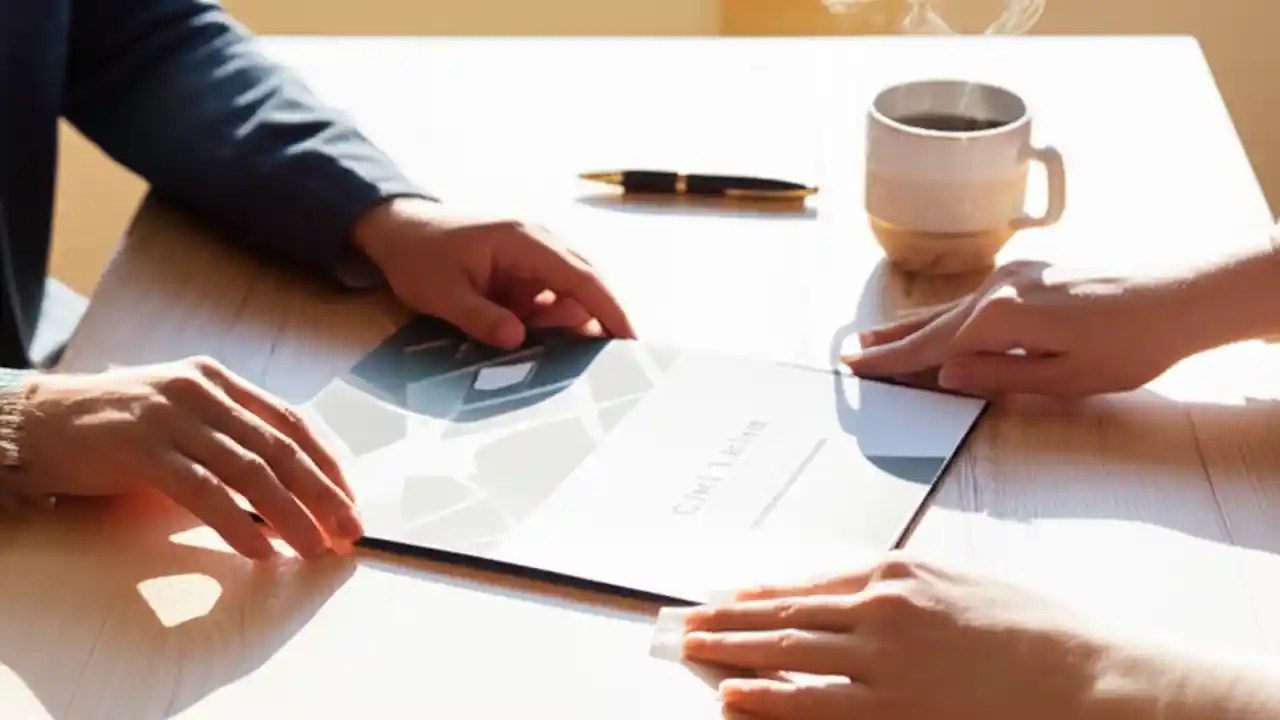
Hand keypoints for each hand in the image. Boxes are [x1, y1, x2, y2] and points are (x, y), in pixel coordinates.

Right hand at [12, 357, 362, 559]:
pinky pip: (205, 490)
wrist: (37, 419)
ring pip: (250, 470)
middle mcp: (203, 391)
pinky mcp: (143, 449)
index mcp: (219, 380)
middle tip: (350, 528)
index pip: (292, 421)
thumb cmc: (116, 426)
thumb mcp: (183, 416)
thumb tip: (285, 490)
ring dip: (290, 514)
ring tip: (315, 547)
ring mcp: (174, 417)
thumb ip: (230, 437)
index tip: (350, 497)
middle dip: (322, 492)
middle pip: (280, 447)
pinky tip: (260, 549)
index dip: (327, 462)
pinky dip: (238, 523)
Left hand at [352, 197, 635, 349]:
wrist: (399, 229)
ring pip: (574, 294)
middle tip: (613, 364)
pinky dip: (555, 323)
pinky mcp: (528, 271)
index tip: (630, 340)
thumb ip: (478, 316)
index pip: (582, 277)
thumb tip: (518, 340)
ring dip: (572, 327)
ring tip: (569, 363)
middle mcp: (540, 243)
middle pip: (590, 283)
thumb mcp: (440, 292)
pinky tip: (548, 349)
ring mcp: (536, 256)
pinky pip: (555, 298)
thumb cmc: (418, 256)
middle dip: (604, 322)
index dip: (609, 309)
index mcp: (523, 241)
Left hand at [676, 555, 1113, 719]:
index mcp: (900, 574)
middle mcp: (880, 608)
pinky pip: (814, 701)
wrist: (1084, 676)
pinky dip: (768, 696)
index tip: (729, 595)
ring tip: (691, 649)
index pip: (810, 584)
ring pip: (787, 650)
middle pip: (785, 612)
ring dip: (732, 649)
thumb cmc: (1036, 633)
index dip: (761, 592)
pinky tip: (733, 695)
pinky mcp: (892, 705)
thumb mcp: (966, 585)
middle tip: (686, 619)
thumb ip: (909, 586)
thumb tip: (867, 589)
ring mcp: (882, 658)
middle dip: (729, 617)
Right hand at [843, 260, 1198, 397]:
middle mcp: (999, 289)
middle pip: (933, 324)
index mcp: (1001, 317)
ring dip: (915, 327)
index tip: (858, 370)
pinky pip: (974, 300)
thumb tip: (945, 374)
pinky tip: (939, 323)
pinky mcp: (1030, 274)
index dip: (893, 362)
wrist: (1178, 299)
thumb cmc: (1129, 346)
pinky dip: (948, 316)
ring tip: (880, 338)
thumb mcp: (1063, 378)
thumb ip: (997, 376)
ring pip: (952, 309)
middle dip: (893, 342)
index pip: (932, 346)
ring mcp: (1014, 277)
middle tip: (854, 356)